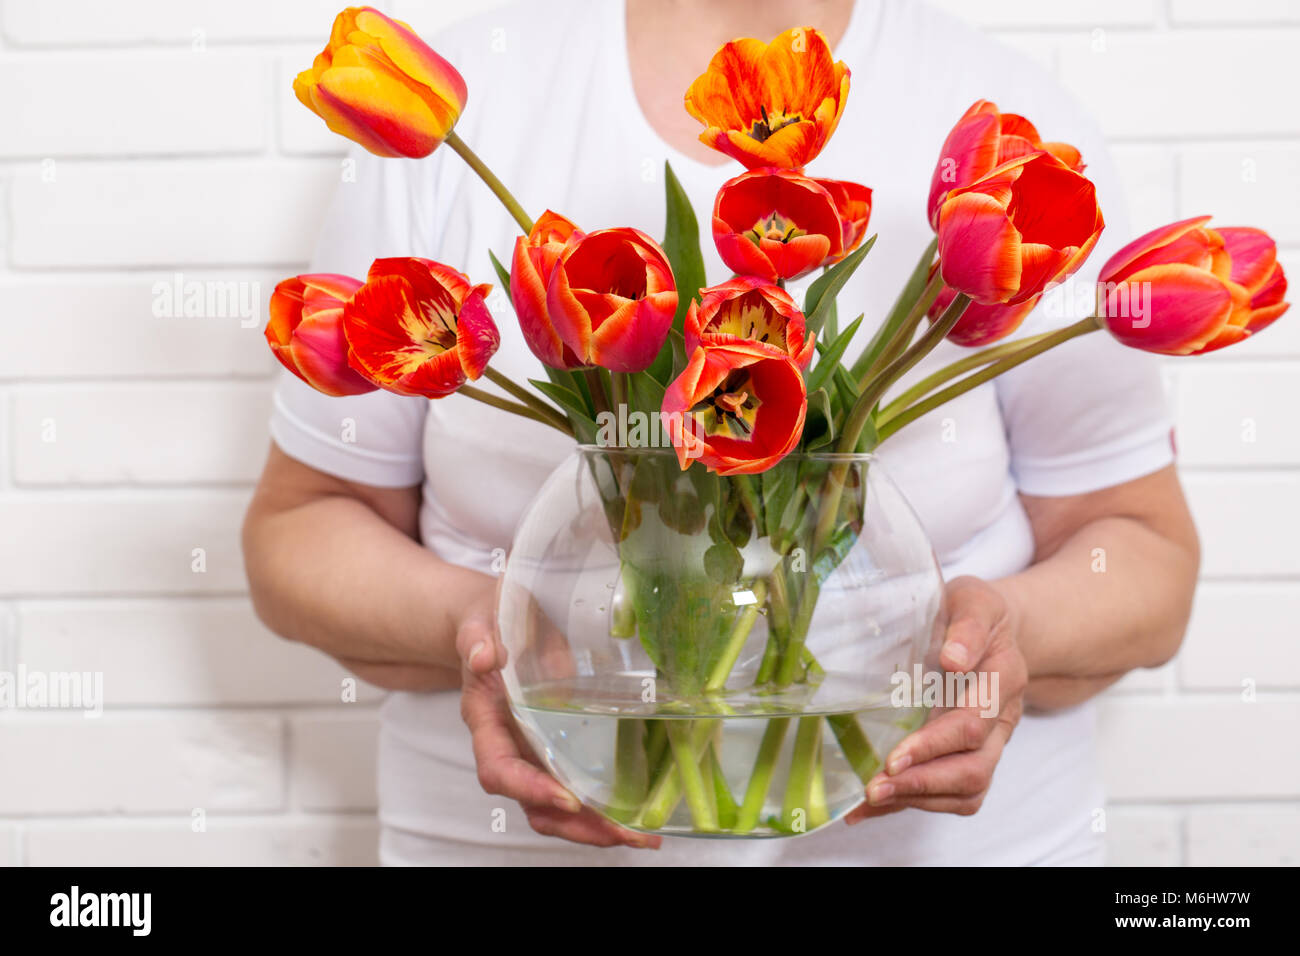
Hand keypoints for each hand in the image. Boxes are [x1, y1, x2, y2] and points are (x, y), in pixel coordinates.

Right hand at [456, 598, 661, 849]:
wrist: (493, 619)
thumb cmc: (487, 619)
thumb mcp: (480, 619)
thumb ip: (478, 637)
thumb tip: (485, 655)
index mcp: (484, 720)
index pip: (499, 770)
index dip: (530, 789)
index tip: (567, 798)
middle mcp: (507, 747)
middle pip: (532, 805)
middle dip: (576, 826)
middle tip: (623, 832)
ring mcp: (532, 753)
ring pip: (556, 808)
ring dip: (596, 828)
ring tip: (641, 835)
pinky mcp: (557, 748)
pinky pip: (576, 788)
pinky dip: (603, 807)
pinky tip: (638, 815)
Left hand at [845, 575, 1026, 821]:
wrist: (992, 628)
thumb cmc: (974, 612)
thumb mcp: (974, 601)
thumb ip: (967, 626)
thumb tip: (952, 658)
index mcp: (1004, 677)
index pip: (973, 724)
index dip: (935, 744)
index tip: (895, 756)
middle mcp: (1002, 719)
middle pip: (974, 769)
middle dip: (923, 782)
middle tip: (875, 786)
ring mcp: (990, 743)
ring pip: (967, 790)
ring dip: (917, 799)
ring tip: (870, 799)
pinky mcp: (970, 756)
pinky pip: (950, 794)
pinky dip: (911, 803)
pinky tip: (870, 807)